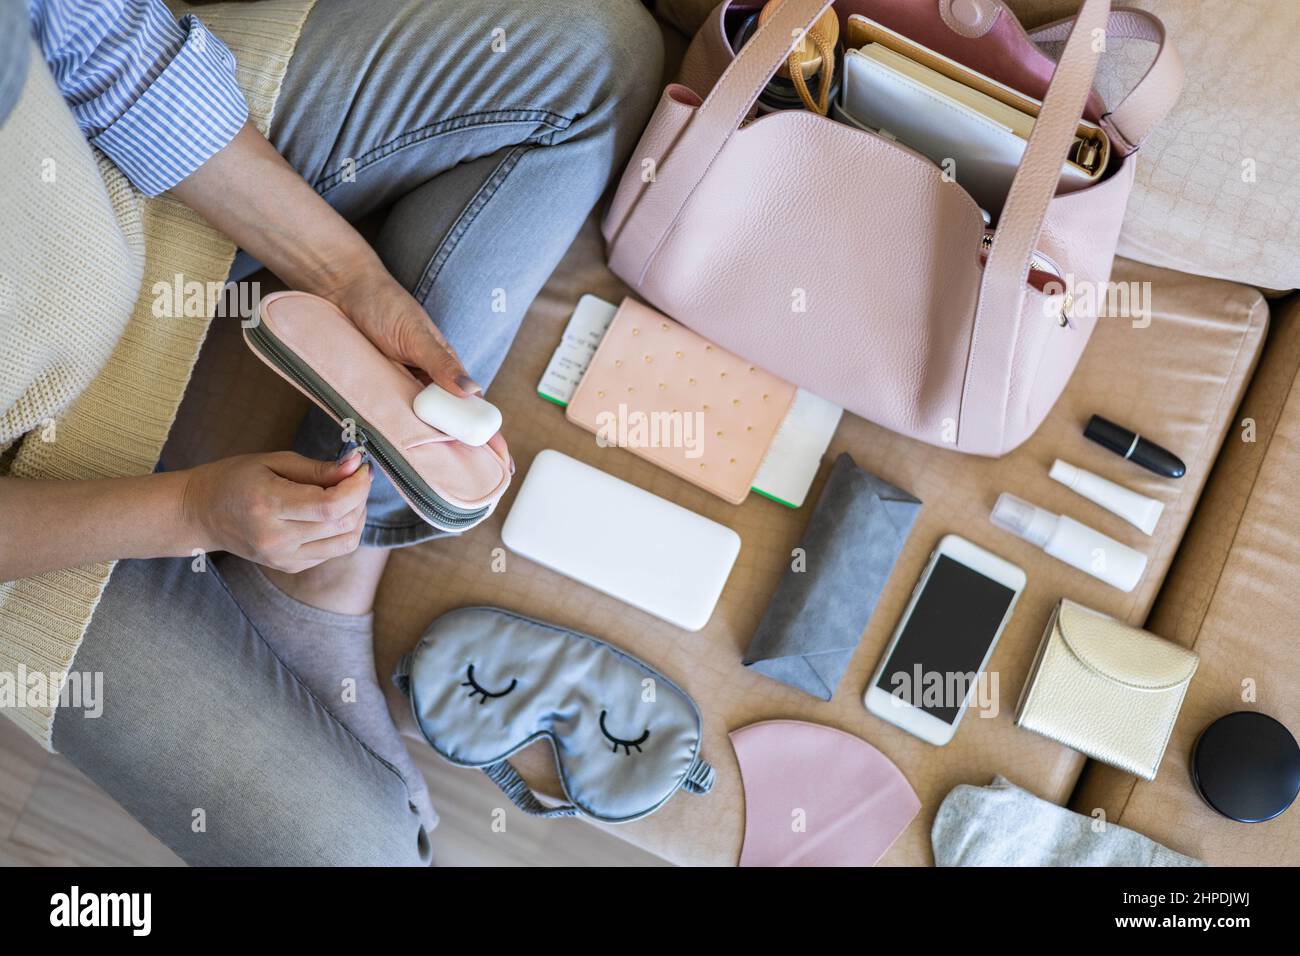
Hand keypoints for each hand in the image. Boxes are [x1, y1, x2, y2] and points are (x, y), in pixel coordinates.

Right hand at [182, 450, 370, 572]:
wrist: (201, 514)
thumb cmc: (234, 479)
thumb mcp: (272, 461)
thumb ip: (317, 468)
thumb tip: (356, 463)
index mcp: (268, 505)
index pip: (330, 505)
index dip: (357, 487)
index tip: (362, 468)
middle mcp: (276, 538)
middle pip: (342, 524)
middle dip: (360, 498)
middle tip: (355, 478)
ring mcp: (282, 557)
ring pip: (344, 543)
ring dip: (356, 517)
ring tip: (347, 495)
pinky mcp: (289, 566)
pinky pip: (332, 552)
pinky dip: (341, 531)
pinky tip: (330, 513)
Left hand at [327, 268, 511, 467]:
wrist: (343, 292)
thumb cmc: (385, 305)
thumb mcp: (416, 334)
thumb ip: (442, 363)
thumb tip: (473, 391)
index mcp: (447, 371)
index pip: (474, 411)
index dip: (489, 436)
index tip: (503, 462)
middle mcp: (429, 385)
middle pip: (450, 426)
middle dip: (462, 453)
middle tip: (470, 482)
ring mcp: (403, 391)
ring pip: (421, 426)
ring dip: (427, 448)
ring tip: (439, 478)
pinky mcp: (378, 393)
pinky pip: (391, 419)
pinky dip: (397, 436)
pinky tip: (402, 456)